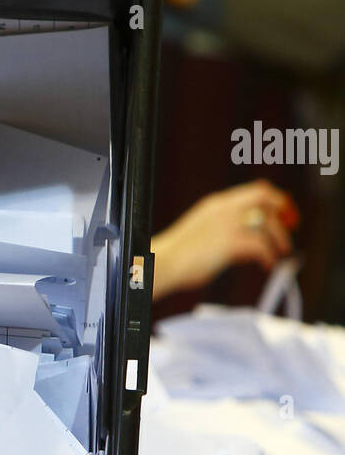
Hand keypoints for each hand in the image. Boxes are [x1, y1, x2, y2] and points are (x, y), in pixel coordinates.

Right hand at [151, 180, 297, 297]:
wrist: (163, 262)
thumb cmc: (179, 253)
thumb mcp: (203, 230)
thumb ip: (225, 227)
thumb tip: (247, 238)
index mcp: (217, 204)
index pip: (256, 190)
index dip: (275, 200)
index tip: (283, 213)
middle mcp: (224, 209)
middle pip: (265, 197)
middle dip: (283, 211)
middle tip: (290, 226)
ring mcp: (227, 225)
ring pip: (267, 222)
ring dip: (279, 238)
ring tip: (279, 252)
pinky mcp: (229, 243)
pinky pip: (261, 246)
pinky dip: (268, 255)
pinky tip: (266, 264)